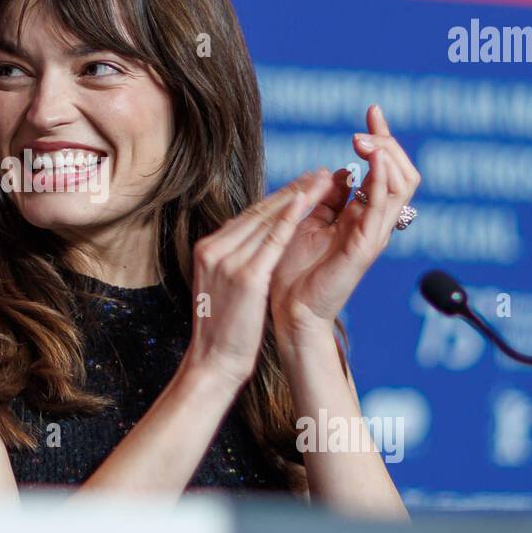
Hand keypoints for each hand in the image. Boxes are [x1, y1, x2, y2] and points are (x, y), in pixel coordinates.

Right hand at [184, 167, 334, 391]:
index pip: (249, 216)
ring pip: (267, 220)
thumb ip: (236, 260)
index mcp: (208, 249)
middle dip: (292, 190)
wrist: (213, 361)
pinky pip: (272, 240)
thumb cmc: (224, 329)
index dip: (278, 198)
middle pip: (259, 212)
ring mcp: (227, 260)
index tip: (302, 185)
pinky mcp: (245, 275)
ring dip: (297, 196)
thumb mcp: (224, 286)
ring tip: (322, 179)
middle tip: (319, 172)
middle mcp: (214, 248)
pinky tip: (306, 202)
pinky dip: (290, 218)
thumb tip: (257, 242)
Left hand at [270, 104, 420, 338]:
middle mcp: (374, 223)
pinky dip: (382, 181)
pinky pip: (383, 208)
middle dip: (388, 143)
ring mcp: (373, 234)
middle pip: (403, 172)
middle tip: (364, 129)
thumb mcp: (307, 219)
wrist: (287, 309)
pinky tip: (373, 162)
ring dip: (386, 156)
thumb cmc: (293, 268)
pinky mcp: (365, 247)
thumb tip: (341, 168)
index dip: (383, 138)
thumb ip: (326, 195)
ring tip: (366, 140)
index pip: (387, 168)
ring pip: (403, 185)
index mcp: (361, 215)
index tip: (373, 110)